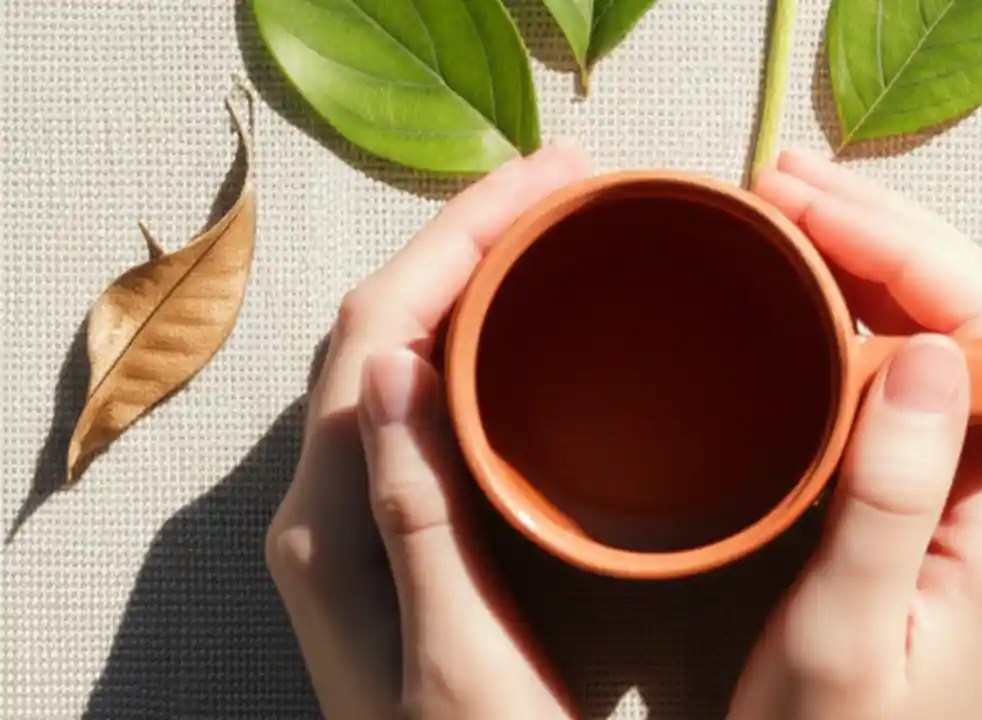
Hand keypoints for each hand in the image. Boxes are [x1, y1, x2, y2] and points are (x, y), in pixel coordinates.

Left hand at [265, 145, 590, 718]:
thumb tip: (397, 365)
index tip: (546, 182)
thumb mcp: (454, 659)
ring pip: (398, 350)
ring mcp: (357, 510)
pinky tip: (519, 321)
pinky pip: (420, 395)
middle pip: (381, 323)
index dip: (454, 240)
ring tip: (548, 225)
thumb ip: (416, 518)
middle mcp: (326, 501)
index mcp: (328, 523)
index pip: (376, 334)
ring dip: (463, 273)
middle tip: (564, 185)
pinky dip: (468, 333)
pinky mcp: (395, 522)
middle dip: (464, 234)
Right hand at [728, 150, 981, 719]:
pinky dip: (871, 326)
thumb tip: (929, 348)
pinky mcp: (958, 515)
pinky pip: (928, 391)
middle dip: (888, 238)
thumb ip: (891, 497)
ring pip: (956, 348)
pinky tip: (819, 299)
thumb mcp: (842, 634)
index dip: (902, 248)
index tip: (801, 202)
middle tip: (783, 186)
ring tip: (795, 217)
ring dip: (881, 270)